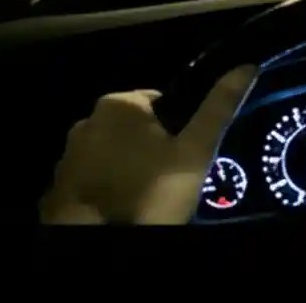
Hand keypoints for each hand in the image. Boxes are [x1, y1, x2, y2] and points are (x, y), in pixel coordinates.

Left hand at [40, 65, 257, 224]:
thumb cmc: (149, 190)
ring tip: (146, 197)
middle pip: (133, 129)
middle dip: (150, 149)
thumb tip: (247, 67)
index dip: (177, 130)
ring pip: (111, 154)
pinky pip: (92, 178)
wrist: (98, 238)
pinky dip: (106, 188)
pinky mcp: (58, 185)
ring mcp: (68, 154)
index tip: (184, 157)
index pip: (159, 104)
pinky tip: (121, 207)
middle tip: (169, 180)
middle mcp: (86, 121)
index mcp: (118, 104)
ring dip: (127, 169)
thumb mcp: (194, 152)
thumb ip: (218, 109)